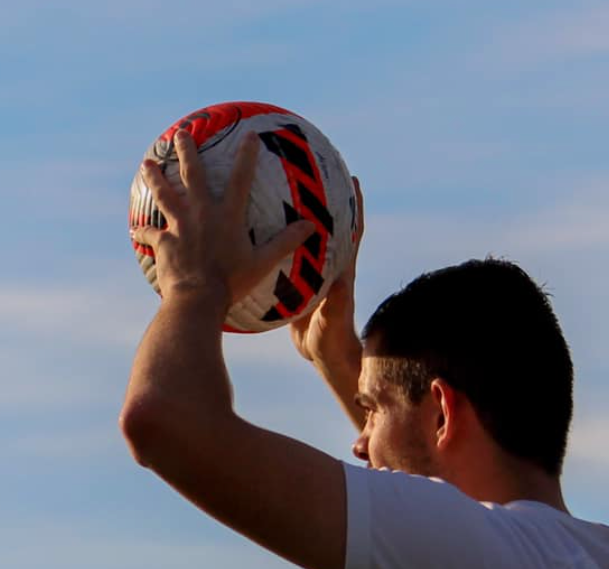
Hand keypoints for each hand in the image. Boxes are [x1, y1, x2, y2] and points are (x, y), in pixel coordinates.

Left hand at [133, 130, 316, 302]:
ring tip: (147, 163)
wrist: (197, 298)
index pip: (240, 178)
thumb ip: (285, 243)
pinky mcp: (163, 242)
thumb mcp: (263, 263)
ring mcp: (179, 226)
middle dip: (186, 151)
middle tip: (181, 133)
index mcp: (227, 215)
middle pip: (191, 174)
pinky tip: (135, 232)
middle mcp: (201, 213)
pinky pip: (149, 234)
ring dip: (155, 177)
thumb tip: (311, 227)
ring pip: (164, 194)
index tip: (249, 136)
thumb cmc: (232, 282)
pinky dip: (142, 233)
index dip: (246, 156)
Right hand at [291, 176, 362, 373]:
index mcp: (341, 269)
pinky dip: (273, 244)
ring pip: (303, 238)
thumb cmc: (332, 338)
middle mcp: (328, 266)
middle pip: (328, 224)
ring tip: (275, 193)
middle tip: (307, 174)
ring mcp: (312, 274)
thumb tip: (339, 280)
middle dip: (321, 198)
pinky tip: (254, 234)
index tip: (350, 178)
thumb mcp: (333, 317)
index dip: (354, 204)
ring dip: (293, 217)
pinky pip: (284, 257)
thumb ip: (337, 300)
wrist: (322, 356)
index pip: (352, 229)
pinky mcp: (297, 284)